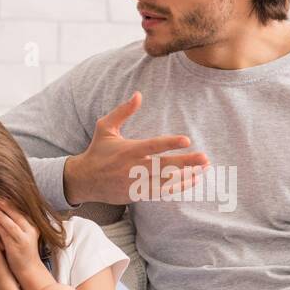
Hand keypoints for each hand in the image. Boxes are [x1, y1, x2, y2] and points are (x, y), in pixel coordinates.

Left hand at [0, 200, 54, 289]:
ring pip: (11, 224)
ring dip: (1, 216)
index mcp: (33, 227)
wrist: (29, 269)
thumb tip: (8, 212)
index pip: (22, 213)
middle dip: (7, 208)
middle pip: (17, 216)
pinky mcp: (15, 247)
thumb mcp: (26, 236)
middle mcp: (30, 232)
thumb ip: (20, 225)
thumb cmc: (25, 252)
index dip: (12, 206)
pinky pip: (5, 234)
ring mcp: (23, 240)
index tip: (3, 200)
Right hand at [64, 91, 210, 205]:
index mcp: (128, 150)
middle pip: (164, 166)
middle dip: (186, 162)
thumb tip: (138, 94)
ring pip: (166, 181)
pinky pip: (162, 192)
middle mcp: (133, 168)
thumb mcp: (105, 127)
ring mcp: (136, 183)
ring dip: (186, 176)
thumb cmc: (98, 150)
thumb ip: (123, 111)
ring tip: (204, 169)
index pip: (152, 146)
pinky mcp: (137, 194)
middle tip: (205, 158)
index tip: (187, 140)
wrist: (84, 180)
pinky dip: (178, 187)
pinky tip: (192, 180)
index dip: (169, 143)